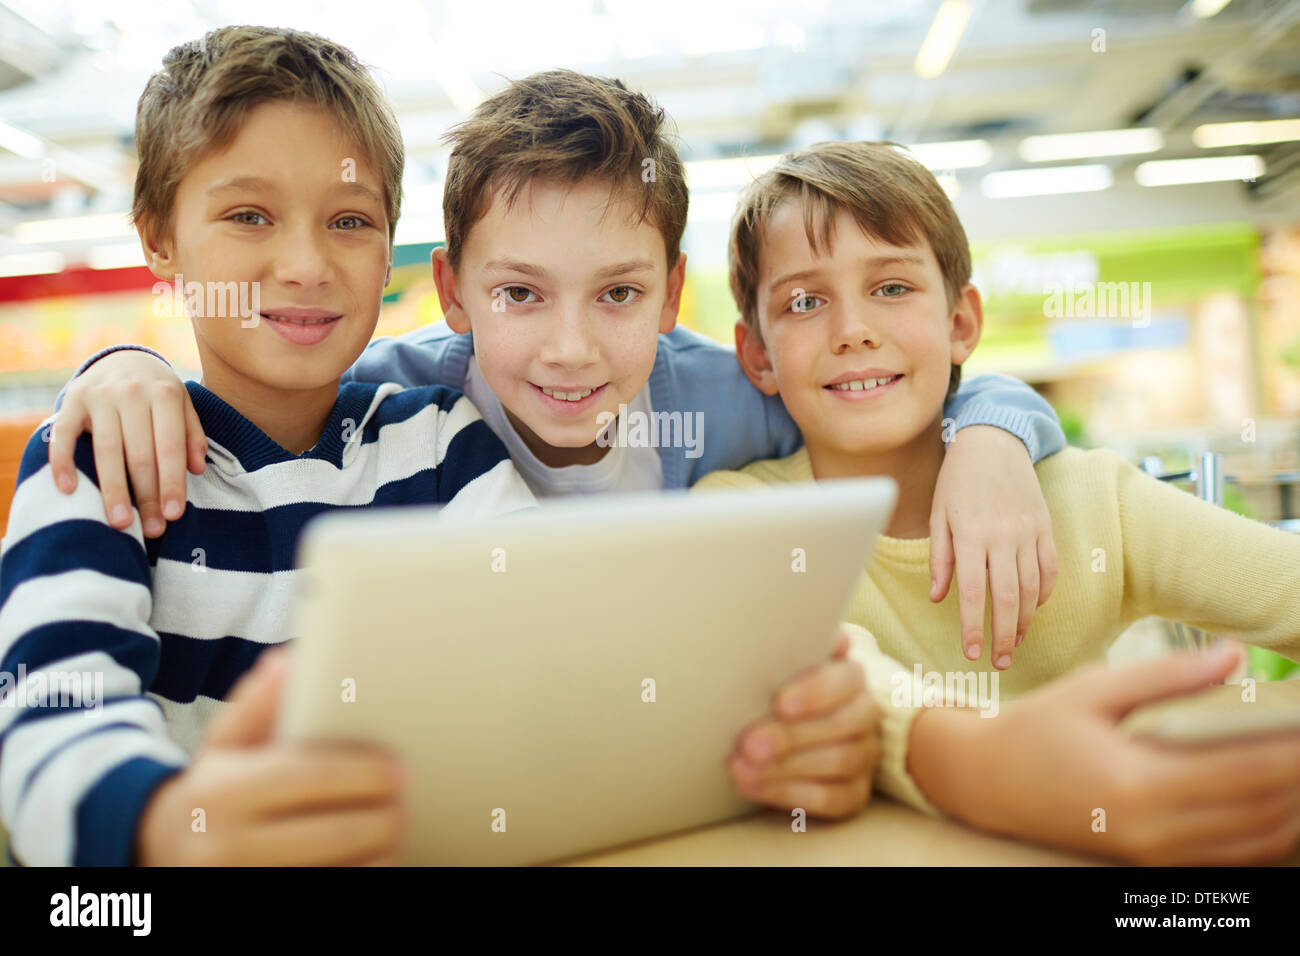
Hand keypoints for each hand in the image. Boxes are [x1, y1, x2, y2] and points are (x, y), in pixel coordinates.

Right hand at [49, 349, 206, 537]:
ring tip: (121, 523)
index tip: (174, 515)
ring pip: (107, 451)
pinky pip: (64, 435)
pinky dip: (64, 462)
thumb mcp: (183, 406)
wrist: (124, 358)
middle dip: (147, 496)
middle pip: (140, 454)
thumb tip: (197, 470)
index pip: (170, 447)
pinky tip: (69, 490)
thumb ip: (193, 436)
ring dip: (113, 491)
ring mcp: (100, 396)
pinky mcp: (71, 400)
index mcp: (165, 394)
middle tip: (152, 530)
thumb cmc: (159, 393)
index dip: (172, 483)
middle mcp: (132, 393)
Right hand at [136, 648, 406, 865]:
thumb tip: (286, 662)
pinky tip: (374, 856)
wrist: (167, 852)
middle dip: (383, 814)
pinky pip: (333, 891)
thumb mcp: (225, 742)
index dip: (364, 772)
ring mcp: (247, 883)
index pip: (311, 778)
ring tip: (395, 826)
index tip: (398, 765)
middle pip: (335, 832)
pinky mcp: (264, 905)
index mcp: (224, 792)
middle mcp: (229, 845)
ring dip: (380, 850)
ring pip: (341, 871)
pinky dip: (362, 872)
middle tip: (406, 797)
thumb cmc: (214, 789)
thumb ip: (257, 702)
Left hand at [728, 630, 880, 818]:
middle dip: (791, 736)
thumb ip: (786, 650)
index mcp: (849, 676)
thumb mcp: (778, 665)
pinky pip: (834, 799)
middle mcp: (865, 713)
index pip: (846, 679)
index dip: (815, 691)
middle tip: (748, 744)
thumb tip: (817, 638)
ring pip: (839, 762)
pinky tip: (753, 787)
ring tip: (741, 768)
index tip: (779, 703)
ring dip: (785, 768)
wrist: (778, 723)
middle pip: (842, 724)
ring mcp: (865, 754)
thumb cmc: (776, 685)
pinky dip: (790, 793)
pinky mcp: (855, 790)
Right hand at [909, 643, 1299, 863]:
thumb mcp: (1093, 689)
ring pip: (1257, 843)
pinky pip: (1231, 857)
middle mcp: (1152, 830)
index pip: (1247, 773)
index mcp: (1138, 782)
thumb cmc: (1036, 728)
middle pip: (1264, 813)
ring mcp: (1153, 853)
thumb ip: (1165, 675)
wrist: (984, 782)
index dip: (1293, 750)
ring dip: (1291, 809)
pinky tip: (1275, 800)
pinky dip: (1266, 832)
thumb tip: (1235, 656)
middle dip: (1299, 778)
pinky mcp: (1151, 861)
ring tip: (1298, 766)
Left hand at [929, 425, 1057, 669]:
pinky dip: (1043, 594)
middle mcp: (1003, 536)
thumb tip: (939, 599)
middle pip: (1008, 598)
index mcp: (971, 535)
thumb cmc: (958, 480)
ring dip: (1025, 621)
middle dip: (1004, 635)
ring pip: (1032, 588)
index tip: (972, 653)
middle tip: (998, 663)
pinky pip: (1050, 569)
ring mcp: (1029, 532)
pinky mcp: (1045, 527)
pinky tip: (1032, 610)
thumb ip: (940, 558)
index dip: (973, 626)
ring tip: (1014, 644)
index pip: (972, 592)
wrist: (995, 441)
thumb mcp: (938, 514)